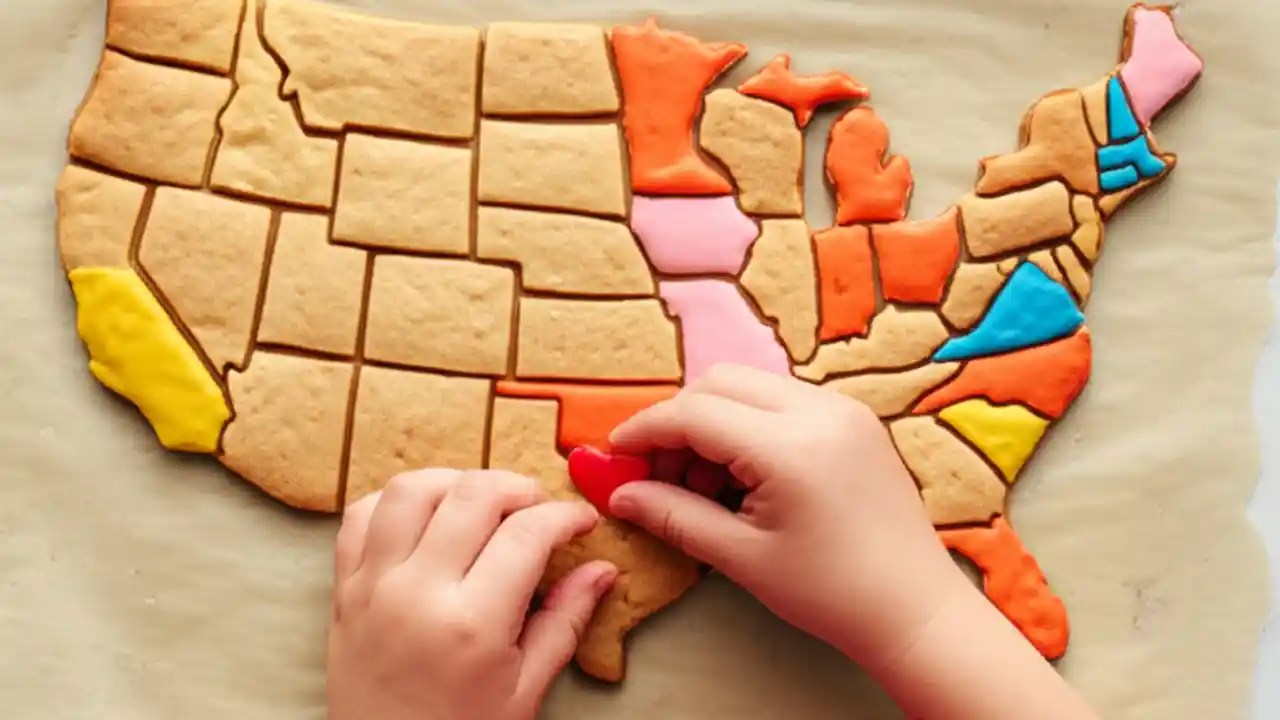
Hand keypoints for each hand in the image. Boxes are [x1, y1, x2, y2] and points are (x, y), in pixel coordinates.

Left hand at [327, 469, 615, 719]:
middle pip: (473, 494)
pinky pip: (359, 516)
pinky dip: (394, 503)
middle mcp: (417, 593)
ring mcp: (372, 587)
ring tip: (483, 504)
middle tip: (539, 509)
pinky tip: (427, 519)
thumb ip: (565, 622)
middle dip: (518, 487)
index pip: (527, 534)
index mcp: (472, 625)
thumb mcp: (527, 690)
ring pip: (410, 489)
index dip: (565, 516)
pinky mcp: (343, 590)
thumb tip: (603, 570)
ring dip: (456, 481)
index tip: (581, 521)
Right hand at [608, 365, 1097, 718]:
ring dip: (713, 421)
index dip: (644, 430)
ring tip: (703, 485)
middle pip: (719, 382)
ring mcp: (843, 410)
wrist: (915, 609)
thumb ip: (675, 515)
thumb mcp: (743, 557)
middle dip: (677, 421)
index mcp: (791, 447)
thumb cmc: (832, 593)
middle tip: (656, 473)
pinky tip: (742, 476)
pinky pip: (782, 400)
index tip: (614, 456)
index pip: (694, 412)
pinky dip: (748, 424)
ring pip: (750, 386)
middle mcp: (820, 411)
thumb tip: (620, 495)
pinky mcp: (855, 420)